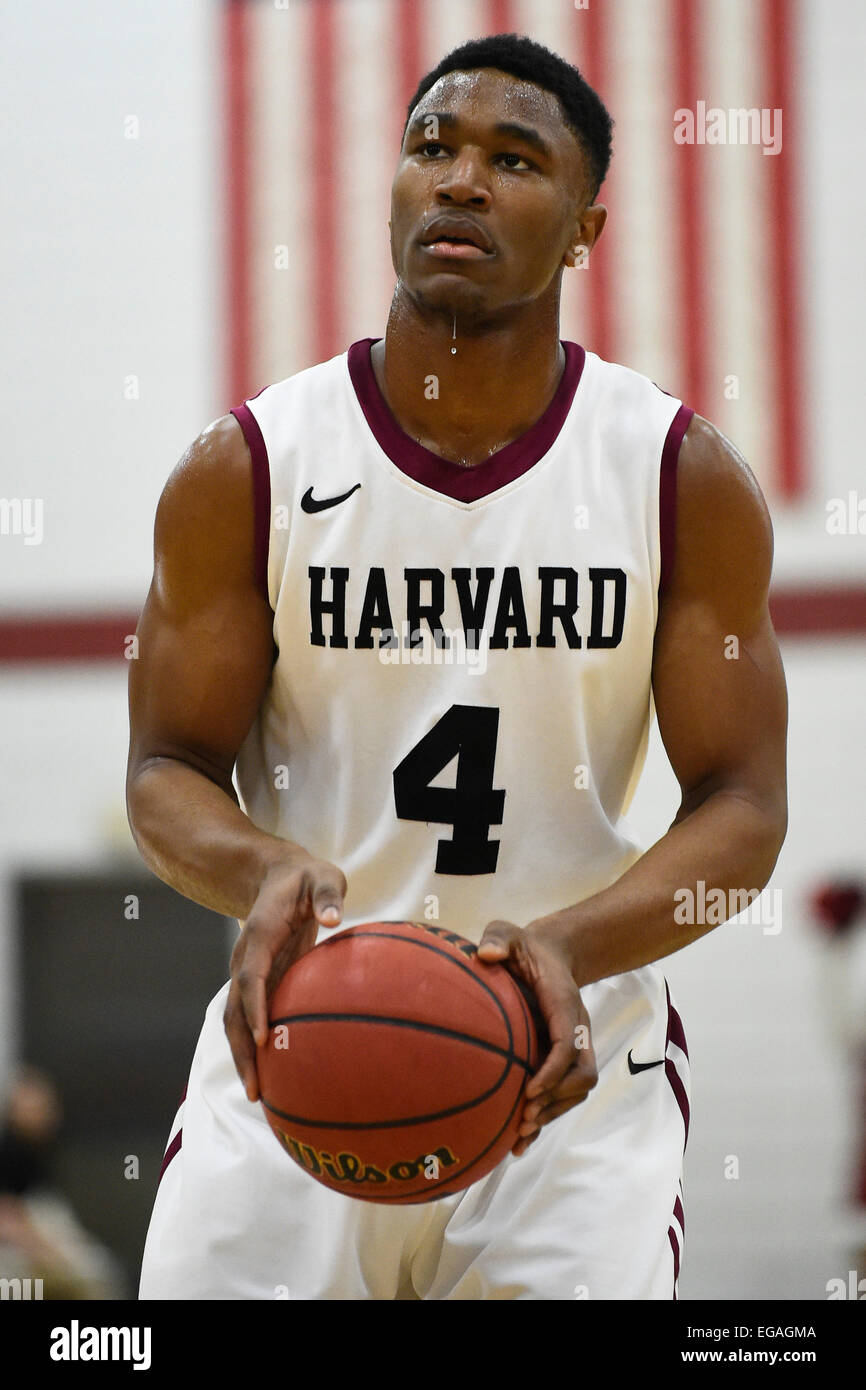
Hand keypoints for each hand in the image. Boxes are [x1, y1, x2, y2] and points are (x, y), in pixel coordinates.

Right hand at [223, 852, 346, 1101]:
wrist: (277, 875)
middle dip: (241, 1050)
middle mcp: (246, 958)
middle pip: (235, 1010)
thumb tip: (332, 918)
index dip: (255, 1005)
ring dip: (243, 1057)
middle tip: (256, 1089)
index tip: (263, 1036)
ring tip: (260, 1096)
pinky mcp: (259, 982)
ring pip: (237, 1020)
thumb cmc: (307, 878)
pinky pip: (251, 1018)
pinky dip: (255, 1047)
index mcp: (259, 935)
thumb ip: (328, 894)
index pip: (251, 975)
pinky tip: (273, 1074)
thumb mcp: (322, 876)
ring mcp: (248, 972)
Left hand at [476, 918, 596, 1155]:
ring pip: (577, 1090)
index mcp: (564, 1003)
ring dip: (553, 1115)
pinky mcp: (563, 1058)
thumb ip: (499, 938)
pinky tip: (518, 1142)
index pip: (568, 1043)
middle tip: (524, 1118)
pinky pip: (564, 1094)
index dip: (554, 1070)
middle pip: (582, 1075)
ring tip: (520, 1137)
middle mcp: (576, 1028)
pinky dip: (547, 1117)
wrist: (549, 954)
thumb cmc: (524, 946)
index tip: (530, 1090)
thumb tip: (485, 954)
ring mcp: (573, 1045)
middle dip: (557, 1101)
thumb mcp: (509, 933)